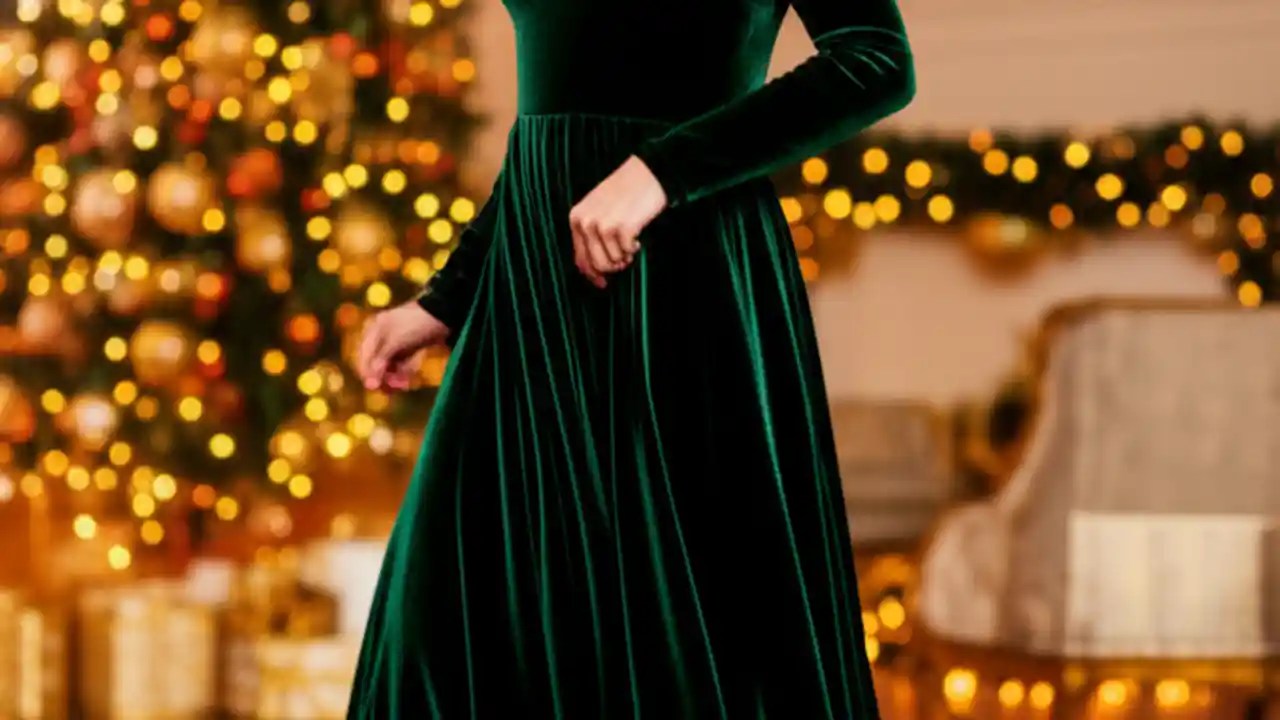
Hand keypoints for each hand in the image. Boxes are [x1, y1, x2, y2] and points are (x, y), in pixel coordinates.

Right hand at [358, 301, 449, 391]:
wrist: (445, 313)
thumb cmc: (415, 324)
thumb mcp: (395, 343)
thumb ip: (381, 362)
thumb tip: (368, 386)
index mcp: (374, 330)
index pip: (364, 358)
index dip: (368, 374)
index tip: (375, 388)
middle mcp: (382, 336)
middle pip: (376, 364)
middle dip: (384, 377)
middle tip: (396, 388)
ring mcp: (396, 342)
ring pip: (389, 366)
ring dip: (394, 378)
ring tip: (404, 385)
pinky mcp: (409, 347)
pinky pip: (401, 365)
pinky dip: (403, 373)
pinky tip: (407, 380)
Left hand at [569, 155, 666, 287]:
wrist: (646, 173)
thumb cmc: (625, 192)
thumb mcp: (598, 210)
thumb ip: (591, 236)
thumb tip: (594, 272)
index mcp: (576, 218)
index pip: (580, 258)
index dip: (591, 275)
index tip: (602, 284)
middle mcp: (585, 222)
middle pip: (596, 264)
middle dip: (612, 267)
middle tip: (625, 260)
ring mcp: (602, 225)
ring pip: (611, 262)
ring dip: (624, 257)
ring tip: (631, 244)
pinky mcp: (621, 227)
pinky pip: (626, 253)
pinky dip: (633, 249)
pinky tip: (637, 238)